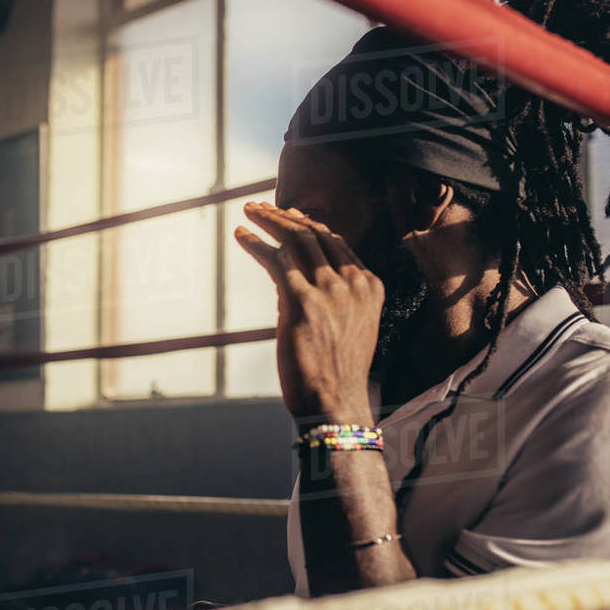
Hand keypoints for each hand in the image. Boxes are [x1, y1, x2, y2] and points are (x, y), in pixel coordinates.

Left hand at [235, 202, 381, 423]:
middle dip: (286, 216)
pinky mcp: (302, 300)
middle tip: (262, 207)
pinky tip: (240, 235)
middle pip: (316, 235)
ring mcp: (329, 290)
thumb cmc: (338, 375)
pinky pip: (275, 261)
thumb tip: (296, 285)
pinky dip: (255, 244)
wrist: (335, 402)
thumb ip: (334, 303)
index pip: (337, 243)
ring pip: (296, 240)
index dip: (311, 225)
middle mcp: (352, 282)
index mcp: (369, 287)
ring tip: (248, 211)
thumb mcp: (349, 330)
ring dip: (269, 221)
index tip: (291, 215)